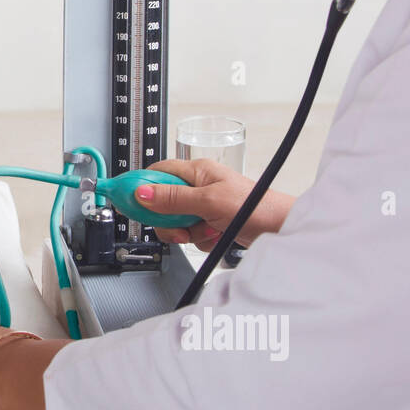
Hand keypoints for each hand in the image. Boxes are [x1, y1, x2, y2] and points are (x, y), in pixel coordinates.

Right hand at [134, 158, 293, 251]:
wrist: (278, 228)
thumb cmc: (253, 206)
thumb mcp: (207, 201)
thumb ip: (173, 198)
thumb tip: (142, 192)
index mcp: (196, 171)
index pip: (157, 173)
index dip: (141, 187)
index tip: (130, 202)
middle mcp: (198, 186)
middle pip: (162, 202)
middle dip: (167, 219)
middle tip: (178, 228)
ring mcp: (203, 205)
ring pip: (176, 220)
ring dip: (186, 232)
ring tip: (203, 232)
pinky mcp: (210, 221)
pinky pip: (191, 232)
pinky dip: (199, 239)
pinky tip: (213, 237)